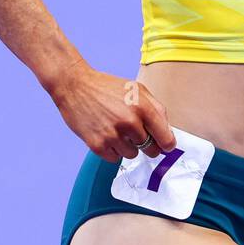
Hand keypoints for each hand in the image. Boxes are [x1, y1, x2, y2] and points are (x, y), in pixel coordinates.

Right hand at [48, 63, 175, 162]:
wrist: (75, 86)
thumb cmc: (107, 87)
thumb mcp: (137, 89)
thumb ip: (156, 109)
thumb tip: (168, 132)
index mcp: (143, 107)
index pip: (166, 139)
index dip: (167, 144)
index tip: (164, 145)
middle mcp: (129, 122)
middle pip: (151, 150)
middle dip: (148, 145)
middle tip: (136, 134)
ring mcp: (113, 135)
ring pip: (132, 155)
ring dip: (128, 146)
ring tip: (116, 129)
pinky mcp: (97, 145)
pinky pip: (115, 158)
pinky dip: (113, 150)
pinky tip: (106, 134)